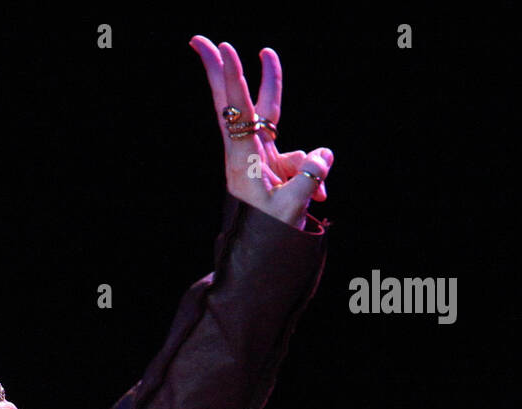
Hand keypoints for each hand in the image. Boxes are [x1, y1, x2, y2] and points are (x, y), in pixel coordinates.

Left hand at [189, 37, 333, 229]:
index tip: (225, 50)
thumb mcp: (290, 209)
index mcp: (241, 160)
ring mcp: (258, 155)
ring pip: (271, 120)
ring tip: (277, 85)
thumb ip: (309, 178)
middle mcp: (245, 152)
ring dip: (277, 104)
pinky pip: (298, 155)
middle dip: (220, 70)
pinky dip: (313, 174)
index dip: (232, 80)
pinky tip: (321, 199)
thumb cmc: (268, 237)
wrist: (261, 257)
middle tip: (197, 40)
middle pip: (235, 101)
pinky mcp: (272, 162)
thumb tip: (324, 154)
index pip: (236, 111)